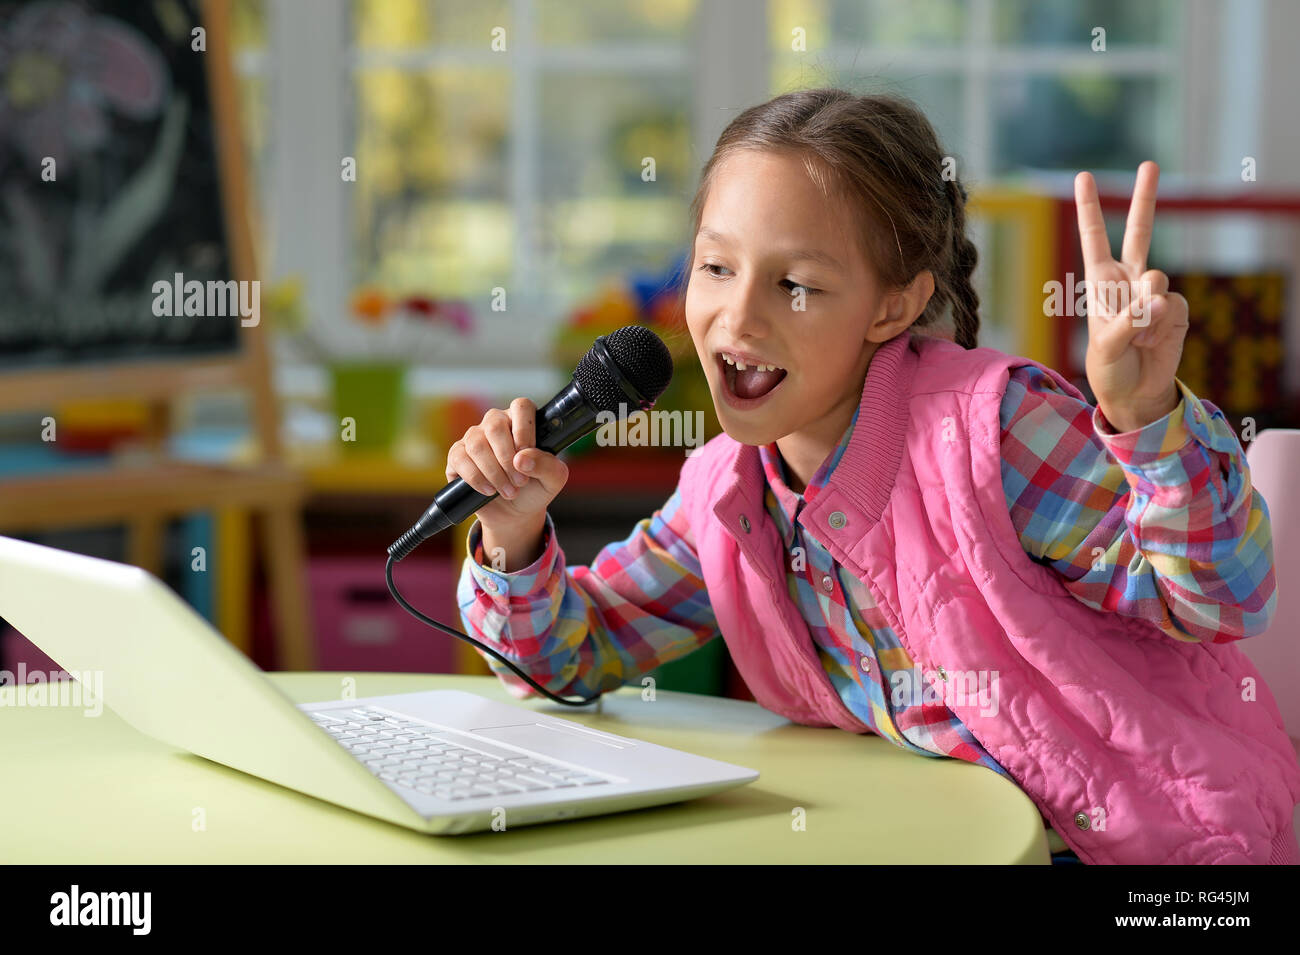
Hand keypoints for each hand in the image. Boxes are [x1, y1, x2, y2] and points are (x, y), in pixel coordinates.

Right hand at [445, 397, 569, 534]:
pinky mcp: (457, 455)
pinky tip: (489, 490)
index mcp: (521, 421)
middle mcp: (496, 423)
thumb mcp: (553, 479)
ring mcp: (474, 438)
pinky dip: (476, 478)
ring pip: (477, 444)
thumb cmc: (535, 489)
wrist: (514, 513)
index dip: (524, 429)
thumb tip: (522, 458)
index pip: (521, 406)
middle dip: (507, 458)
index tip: (526, 455)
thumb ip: (547, 465)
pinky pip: (460, 459)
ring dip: (494, 472)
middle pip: (495, 426)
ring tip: (509, 491)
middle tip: (520, 481)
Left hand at [1075, 161, 1189, 432]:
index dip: (1089, 209)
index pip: (1095, 238)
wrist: (1135, 392)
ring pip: (1156, 280)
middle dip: (1145, 197)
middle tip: (1149, 163)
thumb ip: (1128, 320)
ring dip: (1146, 309)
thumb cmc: (1108, 368)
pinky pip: (1172, 307)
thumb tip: (1159, 297)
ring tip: (1137, 335)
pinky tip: (1154, 341)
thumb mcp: (1105, 346)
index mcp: (1101, 282)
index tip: (1084, 177)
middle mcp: (1128, 280)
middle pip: (1140, 232)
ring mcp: (1154, 293)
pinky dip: (1162, 326)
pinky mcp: (1175, 309)